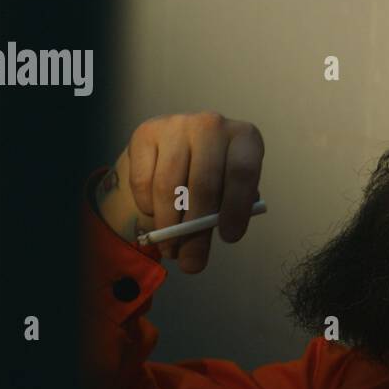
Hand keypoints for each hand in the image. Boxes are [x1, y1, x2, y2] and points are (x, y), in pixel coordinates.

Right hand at [98, 111, 264, 273]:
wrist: (181, 147)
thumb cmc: (217, 175)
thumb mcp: (231, 190)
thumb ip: (222, 216)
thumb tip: (195, 254)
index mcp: (244, 138)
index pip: (243, 172)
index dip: (236, 208)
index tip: (229, 238)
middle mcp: (212, 124)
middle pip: (204, 184)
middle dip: (196, 231)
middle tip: (192, 263)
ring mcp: (177, 124)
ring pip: (169, 186)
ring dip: (169, 226)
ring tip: (172, 251)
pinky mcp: (146, 132)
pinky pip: (144, 181)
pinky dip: (149, 207)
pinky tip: (157, 216)